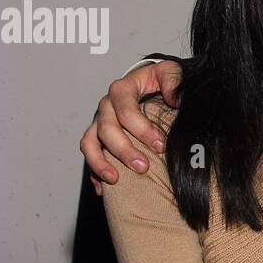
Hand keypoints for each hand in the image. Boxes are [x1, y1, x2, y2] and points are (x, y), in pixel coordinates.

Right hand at [80, 57, 183, 193]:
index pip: (126, 110)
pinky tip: (102, 189)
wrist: (151, 83)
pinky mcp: (97, 138)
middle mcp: (106, 106)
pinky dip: (94, 172)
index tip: (161, 146)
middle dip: (124, 150)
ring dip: (100, 163)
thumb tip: (173, 98)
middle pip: (107, 129)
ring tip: (115, 180)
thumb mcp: (170, 72)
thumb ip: (173, 80)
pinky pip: (90, 156)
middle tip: (143, 167)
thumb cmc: (161, 79)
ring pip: (89, 143)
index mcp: (122, 89)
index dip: (143, 129)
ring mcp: (99, 122)